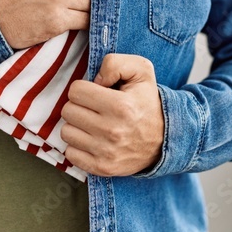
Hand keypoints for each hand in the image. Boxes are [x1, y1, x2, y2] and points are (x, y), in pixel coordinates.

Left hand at [61, 54, 164, 176]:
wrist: (165, 139)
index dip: (84, 88)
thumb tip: (94, 80)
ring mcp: (106, 152)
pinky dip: (78, 146)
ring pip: (66, 132)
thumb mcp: (141, 70)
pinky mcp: (102, 168)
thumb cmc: (147, 102)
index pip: (75, 91)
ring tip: (93, 124)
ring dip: (77, 126)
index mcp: (120, 105)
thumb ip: (115, 63)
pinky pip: (70, 154)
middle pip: (68, 111)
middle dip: (79, 106)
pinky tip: (92, 140)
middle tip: (94, 109)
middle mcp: (112, 131)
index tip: (96, 93)